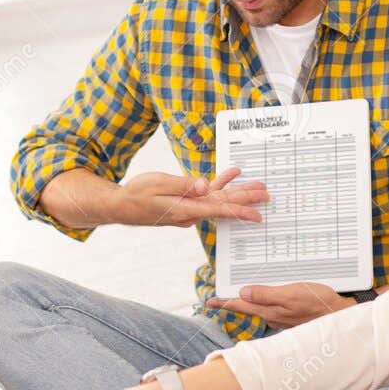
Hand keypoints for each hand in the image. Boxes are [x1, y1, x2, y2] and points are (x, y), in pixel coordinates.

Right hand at [117, 167, 267, 227]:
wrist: (122, 206)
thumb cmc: (136, 194)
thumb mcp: (158, 184)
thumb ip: (183, 185)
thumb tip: (205, 185)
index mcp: (185, 209)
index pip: (218, 210)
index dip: (240, 210)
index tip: (257, 214)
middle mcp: (190, 212)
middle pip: (224, 206)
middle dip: (246, 200)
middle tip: (266, 195)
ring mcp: (188, 209)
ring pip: (218, 200)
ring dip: (237, 192)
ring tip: (256, 186)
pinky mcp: (185, 203)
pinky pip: (206, 195)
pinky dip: (218, 185)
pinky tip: (230, 176)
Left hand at [206, 282, 352, 328]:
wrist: (339, 315)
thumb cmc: (318, 303)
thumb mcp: (291, 294)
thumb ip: (267, 294)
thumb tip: (243, 293)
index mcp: (269, 311)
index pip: (241, 306)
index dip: (225, 303)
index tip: (210, 302)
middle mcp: (272, 316)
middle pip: (248, 308)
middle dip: (235, 302)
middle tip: (220, 297)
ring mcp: (281, 318)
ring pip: (260, 308)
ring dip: (250, 301)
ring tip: (241, 293)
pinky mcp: (290, 316)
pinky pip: (272, 308)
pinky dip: (266, 301)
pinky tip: (268, 295)